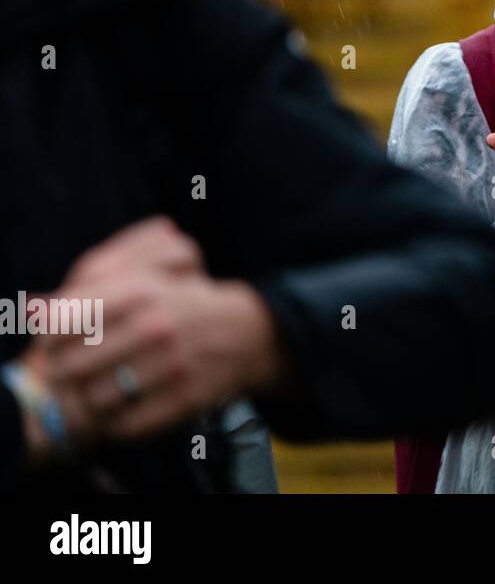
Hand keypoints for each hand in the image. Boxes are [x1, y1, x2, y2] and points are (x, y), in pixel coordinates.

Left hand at [22, 216, 285, 448]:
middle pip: (75, 366)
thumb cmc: (181, 305)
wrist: (247, 333)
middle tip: (72, 376)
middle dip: (65, 375)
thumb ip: (90, 290)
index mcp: (142, 291)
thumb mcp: (144, 281)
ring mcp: (174, 364)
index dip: (48, 340)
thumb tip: (36, 311)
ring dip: (91, 402)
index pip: (66, 322)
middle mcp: (158, 326)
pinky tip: (122, 411)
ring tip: (98, 393)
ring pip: (98, 399)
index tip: (52, 347)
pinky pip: (128, 424)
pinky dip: (117, 424)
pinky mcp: (187, 398)